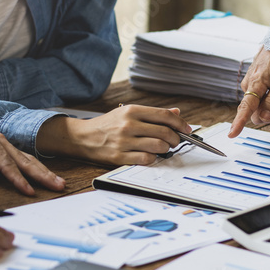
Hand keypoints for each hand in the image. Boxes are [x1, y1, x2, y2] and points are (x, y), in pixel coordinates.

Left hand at [0, 131, 64, 195]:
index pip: (6, 164)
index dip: (18, 179)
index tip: (29, 191)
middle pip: (23, 159)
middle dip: (41, 174)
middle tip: (57, 185)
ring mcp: (3, 143)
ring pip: (27, 159)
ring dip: (43, 172)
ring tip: (58, 182)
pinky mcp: (4, 148)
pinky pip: (23, 159)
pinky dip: (35, 168)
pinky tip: (46, 176)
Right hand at [37, 105, 191, 165]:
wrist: (83, 137)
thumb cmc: (108, 125)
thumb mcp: (127, 112)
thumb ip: (152, 114)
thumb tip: (176, 113)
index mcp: (132, 110)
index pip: (164, 115)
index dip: (180, 123)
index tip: (187, 129)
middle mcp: (128, 125)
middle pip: (164, 131)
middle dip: (176, 138)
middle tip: (176, 141)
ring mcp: (124, 141)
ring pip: (158, 146)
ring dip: (166, 149)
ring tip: (163, 148)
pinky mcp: (120, 157)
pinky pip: (146, 159)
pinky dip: (153, 159)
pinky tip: (151, 156)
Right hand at [229, 43, 269, 136]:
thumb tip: (264, 116)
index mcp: (255, 84)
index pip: (246, 108)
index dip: (239, 123)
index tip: (232, 134)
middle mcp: (248, 86)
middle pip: (256, 113)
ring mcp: (249, 86)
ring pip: (259, 108)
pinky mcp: (253, 85)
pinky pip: (260, 101)